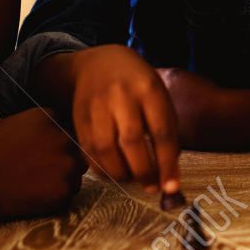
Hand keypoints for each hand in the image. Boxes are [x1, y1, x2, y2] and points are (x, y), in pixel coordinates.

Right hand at [0, 109, 86, 221]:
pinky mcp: (63, 191)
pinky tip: (27, 200)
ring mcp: (66, 164)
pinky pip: (65, 198)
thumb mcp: (1, 124)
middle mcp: (64, 137)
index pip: (63, 133)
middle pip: (73, 154)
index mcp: (49, 116)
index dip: (49, 148)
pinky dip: (50, 202)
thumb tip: (28, 139)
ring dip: (56, 184)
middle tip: (31, 176)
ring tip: (26, 189)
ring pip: (72, 178)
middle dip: (58, 165)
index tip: (32, 157)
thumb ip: (26, 129)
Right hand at [66, 45, 180, 194]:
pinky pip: (88, 150)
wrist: (98, 63)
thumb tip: (170, 173)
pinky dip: (101, 168)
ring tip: (133, 180)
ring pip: (105, 149)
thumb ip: (167, 130)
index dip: (166, 163)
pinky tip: (113, 173)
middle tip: (151, 187)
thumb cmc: (137, 84)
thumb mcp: (160, 96)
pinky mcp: (79, 117)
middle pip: (131, 142)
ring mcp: (97, 106)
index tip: (171, 187)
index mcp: (149, 89)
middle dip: (143, 172)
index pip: (161, 132)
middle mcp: (121, 96)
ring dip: (120, 174)